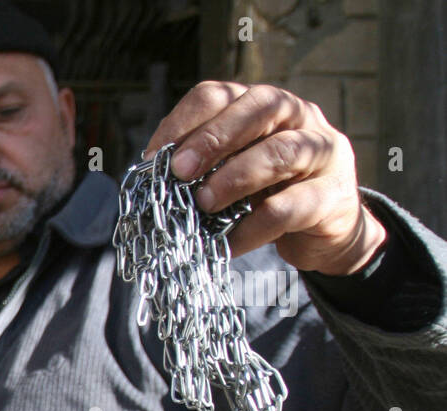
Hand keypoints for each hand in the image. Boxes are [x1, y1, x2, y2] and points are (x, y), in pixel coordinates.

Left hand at [143, 81, 386, 275]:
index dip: (184, 121)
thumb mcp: (233, 173)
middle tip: (179, 171)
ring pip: (282, 151)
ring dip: (236, 177)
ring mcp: (323, 153)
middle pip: (260, 107)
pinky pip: (290, 207)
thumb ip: (203, 167)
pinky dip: (252, 228)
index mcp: (264, 107)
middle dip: (213, 138)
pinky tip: (226, 243)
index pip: (221, 94)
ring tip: (204, 203)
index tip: (153, 156)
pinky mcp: (333, 196)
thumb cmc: (269, 195)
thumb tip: (151, 177)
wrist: (327, 232)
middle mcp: (299, 118)